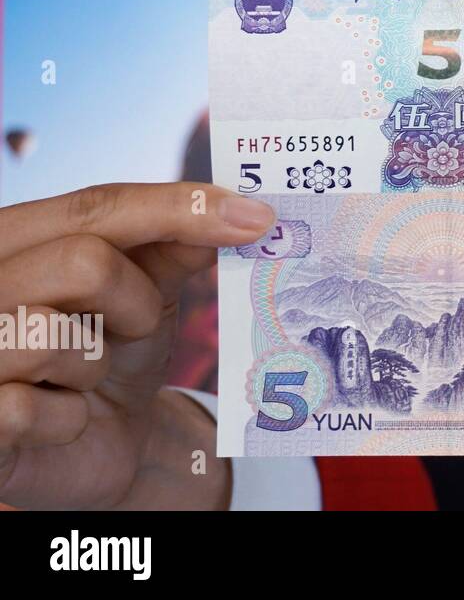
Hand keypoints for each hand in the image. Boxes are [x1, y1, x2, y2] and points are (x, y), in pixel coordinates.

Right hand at [0, 182, 275, 508]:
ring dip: (93, 365)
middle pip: (83, 261)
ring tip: (81, 376)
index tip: (257, 218)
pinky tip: (58, 420)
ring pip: (52, 336)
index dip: (180, 208)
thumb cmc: (114, 349)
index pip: (97, 205)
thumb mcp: (146, 289)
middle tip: (132, 329)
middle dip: (132, 304)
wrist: (94, 440)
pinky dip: (65, 419)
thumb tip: (238, 211)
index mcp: (15, 236)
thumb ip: (175, 246)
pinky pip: (29, 410)